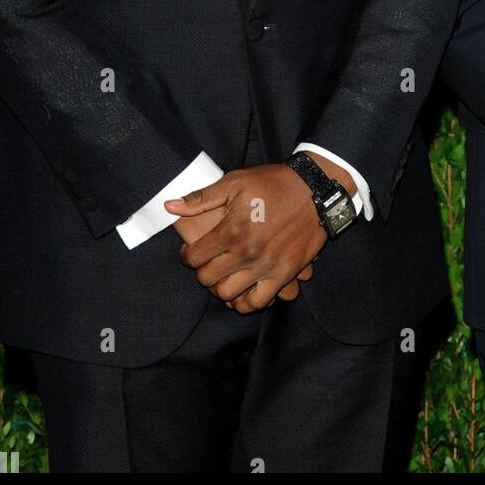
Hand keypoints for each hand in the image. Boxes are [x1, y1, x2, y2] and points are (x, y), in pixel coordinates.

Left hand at [163, 162, 329, 312]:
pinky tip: (243, 289)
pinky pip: (258, 302)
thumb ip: (201, 198)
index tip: (190, 252)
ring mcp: (266, 266)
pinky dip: (245, 302)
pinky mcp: (285, 274)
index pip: (194, 257)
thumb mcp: (235, 182)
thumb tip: (170, 206)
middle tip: (207, 262)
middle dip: (202, 271)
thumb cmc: (272, 183)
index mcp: (231, 229)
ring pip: (228, 294)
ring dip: (221, 287)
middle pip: (208, 279)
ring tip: (224, 275)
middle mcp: (247, 252)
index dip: (187, 255)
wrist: (314, 189)